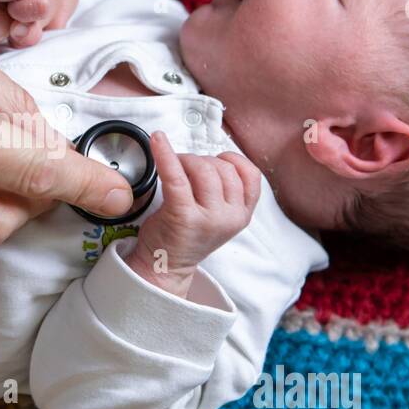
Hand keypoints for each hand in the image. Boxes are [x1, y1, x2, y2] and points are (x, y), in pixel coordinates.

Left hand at [126, 131, 260, 295]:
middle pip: (223, 168)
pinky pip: (176, 177)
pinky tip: (157, 142)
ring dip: (186, 160)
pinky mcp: (183, 217)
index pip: (251, 174)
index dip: (231, 160)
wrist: (164, 266)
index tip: (213, 161)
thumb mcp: (219, 215)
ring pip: (204, 169)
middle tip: (183, 168)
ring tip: (173, 168)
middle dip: (200, 160)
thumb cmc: (187, 234)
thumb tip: (214, 155)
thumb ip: (226, 190)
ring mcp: (209, 219)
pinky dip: (165, 155)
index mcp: (242, 215)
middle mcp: (230, 218)